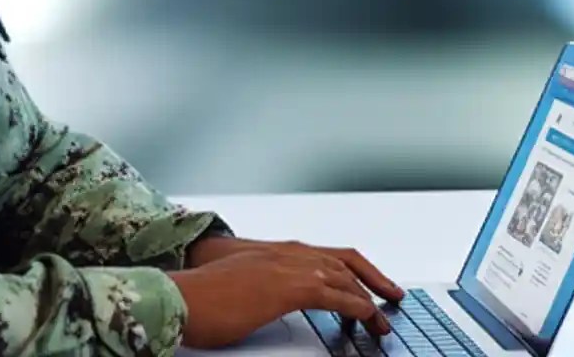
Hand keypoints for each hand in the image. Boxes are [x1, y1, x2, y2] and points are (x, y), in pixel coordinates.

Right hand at [168, 246, 399, 348]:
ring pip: (347, 278)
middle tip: (391, 297)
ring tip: (382, 320)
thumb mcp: (237, 289)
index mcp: (274, 252)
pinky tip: (369, 320)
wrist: (182, 296)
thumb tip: (260, 305)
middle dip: (371, 279)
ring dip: (370, 299)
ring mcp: (290, 267)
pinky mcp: (291, 288)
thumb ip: (257, 291)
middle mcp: (287, 253)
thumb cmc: (199, 298)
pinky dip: (361, 309)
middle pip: (344, 261)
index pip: (324, 255)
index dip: (351, 268)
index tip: (367, 283)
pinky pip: (340, 297)